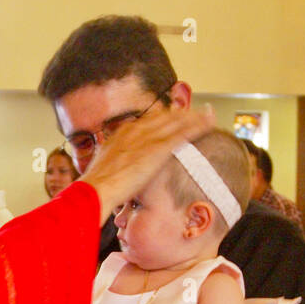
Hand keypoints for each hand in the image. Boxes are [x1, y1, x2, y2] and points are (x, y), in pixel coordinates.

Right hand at [82, 105, 215, 223]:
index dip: (163, 119)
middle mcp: (135, 131)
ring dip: (194, 117)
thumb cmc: (96, 189)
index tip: (173, 118)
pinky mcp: (157, 150)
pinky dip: (198, 126)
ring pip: (176, 122)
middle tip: (197, 112)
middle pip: (164, 117)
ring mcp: (146, 139)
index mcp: (122, 135)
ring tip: (208, 114)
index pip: (147, 121)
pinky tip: (209, 123)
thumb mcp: (104, 170)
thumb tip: (119, 170)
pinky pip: (183, 134)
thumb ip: (116, 164)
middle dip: (181, 114)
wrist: (95, 192)